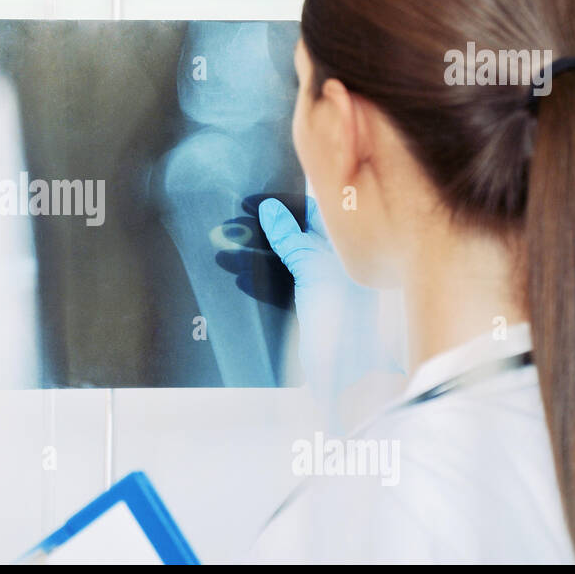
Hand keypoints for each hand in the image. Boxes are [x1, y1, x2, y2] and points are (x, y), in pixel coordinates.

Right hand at [215, 193, 402, 420]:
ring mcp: (324, 289)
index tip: (255, 200)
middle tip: (234, 222)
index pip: (314, 213)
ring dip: (255, 256)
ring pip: (283, 263)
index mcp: (345, 248)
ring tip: (225, 249)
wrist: (349, 373)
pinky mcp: (310, 313)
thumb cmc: (342, 317)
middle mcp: (337, 265)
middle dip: (264, 230)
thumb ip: (291, 239)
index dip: (285, 204)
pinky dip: (260, 282)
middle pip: (296, 236)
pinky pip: (281, 289)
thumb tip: (270, 210)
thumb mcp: (312, 267)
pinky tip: (238, 278)